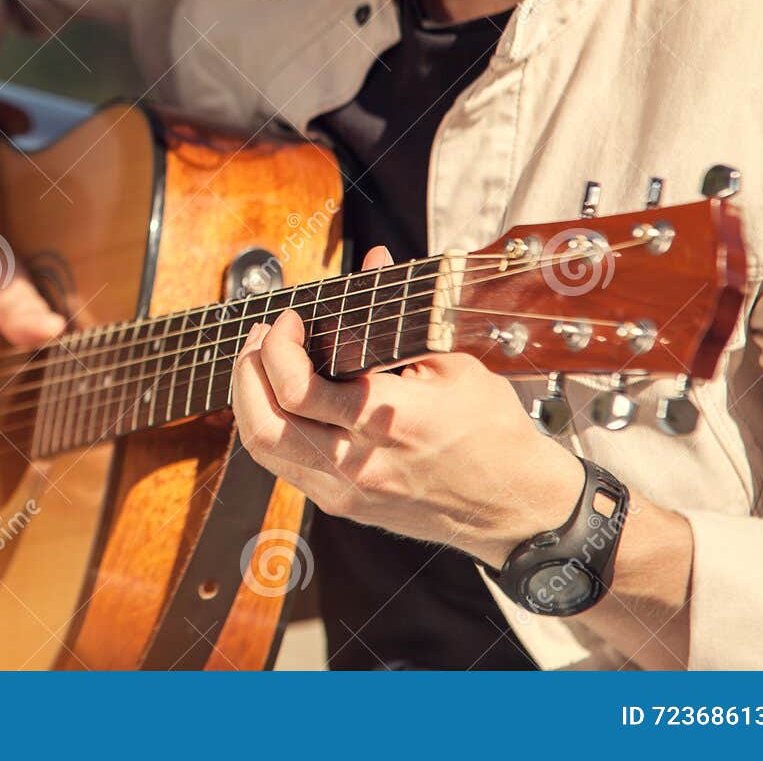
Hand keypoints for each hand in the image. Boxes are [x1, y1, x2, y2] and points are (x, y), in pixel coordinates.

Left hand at [232, 246, 584, 565]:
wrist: (514, 505)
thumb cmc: (492, 430)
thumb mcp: (453, 360)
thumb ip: (399, 311)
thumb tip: (374, 257)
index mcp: (391, 420)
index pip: (300, 389)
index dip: (278, 346)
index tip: (289, 319)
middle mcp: (361, 462)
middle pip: (265, 423)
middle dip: (248, 369)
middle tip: (260, 336)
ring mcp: (347, 490)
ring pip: (264, 449)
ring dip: (249, 399)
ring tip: (259, 363)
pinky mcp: (343, 505)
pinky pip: (283, 466)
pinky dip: (269, 426)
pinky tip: (280, 399)